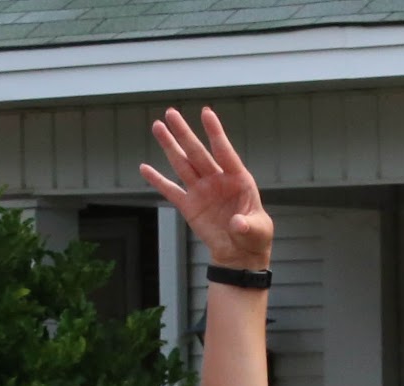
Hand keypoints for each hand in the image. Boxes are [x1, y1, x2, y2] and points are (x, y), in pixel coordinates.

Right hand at [140, 107, 272, 269]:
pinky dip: (157, 181)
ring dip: (170, 146)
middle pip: (198, 153)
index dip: (216, 133)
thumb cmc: (255, 237)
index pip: (225, 152)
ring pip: (182, 164)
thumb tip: (238, 224)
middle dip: (184, 133)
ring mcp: (201, 191)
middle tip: (171, 113)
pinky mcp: (189, 205)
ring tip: (158, 126)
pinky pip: (171, 191)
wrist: (239, 254)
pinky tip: (144, 168)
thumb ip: (249, 226)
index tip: (206, 113)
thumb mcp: (259, 232)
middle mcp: (217, 180)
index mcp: (238, 180)